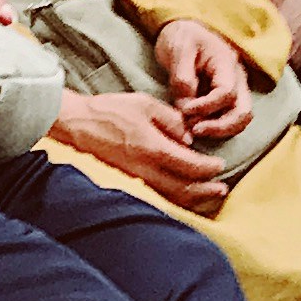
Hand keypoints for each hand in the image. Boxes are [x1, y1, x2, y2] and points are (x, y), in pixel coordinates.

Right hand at [55, 88, 228, 216]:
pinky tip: (184, 191)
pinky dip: (175, 195)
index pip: (189, 165)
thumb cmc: (111, 111)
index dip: (208, 167)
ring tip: (209, 194)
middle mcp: (145, 168)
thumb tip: (190, 137)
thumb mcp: (146, 104)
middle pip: (182, 188)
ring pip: (170, 194)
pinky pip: (158, 192)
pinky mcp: (129, 178)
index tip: (220, 164)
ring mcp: (135, 176)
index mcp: (152, 147)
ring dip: (193, 196)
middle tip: (222, 188)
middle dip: (205, 190)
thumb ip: (172, 120)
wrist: (78, 124)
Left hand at [154, 19, 254, 146]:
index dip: (207, 107)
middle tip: (194, 130)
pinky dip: (215, 129)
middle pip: (243, 112)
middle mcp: (237, 79)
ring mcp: (234, 90)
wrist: (184, 32)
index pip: (227, 93)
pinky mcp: (225, 100)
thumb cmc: (182, 37)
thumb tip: (187, 105)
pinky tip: (194, 127)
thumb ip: (182, 77)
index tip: (185, 109)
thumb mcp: (178, 50)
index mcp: (226, 63)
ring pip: (239, 120)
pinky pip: (228, 119)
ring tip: (193, 130)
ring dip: (219, 131)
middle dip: (221, 127)